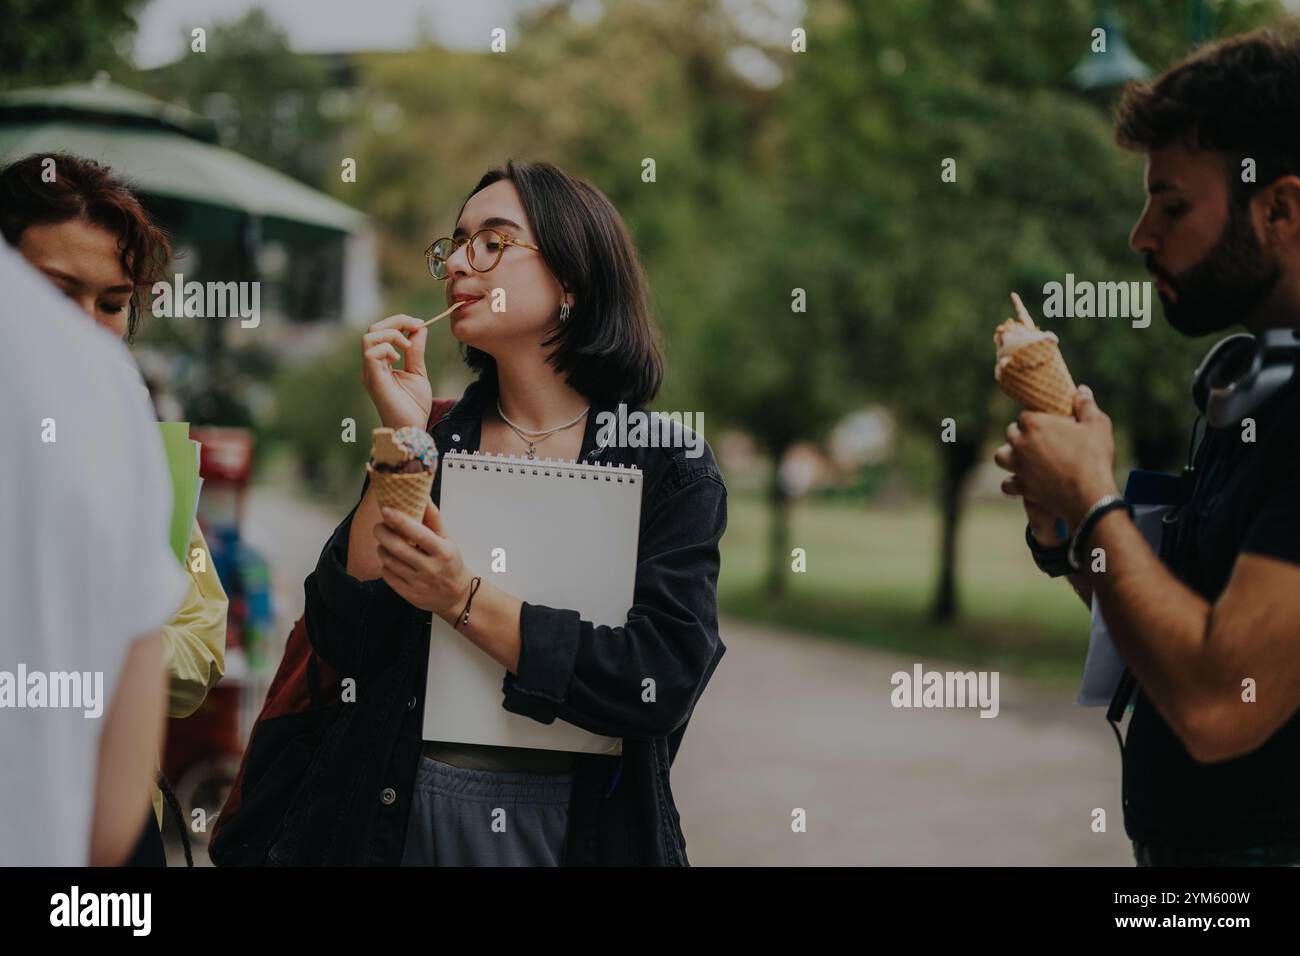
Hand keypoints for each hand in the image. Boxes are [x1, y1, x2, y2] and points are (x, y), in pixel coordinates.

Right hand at [360, 314, 432, 429]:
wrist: (412, 428)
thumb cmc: (413, 406)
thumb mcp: (418, 371)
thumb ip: (416, 350)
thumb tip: (420, 328)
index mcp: (380, 362)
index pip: (381, 331)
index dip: (400, 321)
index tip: (420, 324)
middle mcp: (371, 365)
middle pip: (373, 329)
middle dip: (396, 321)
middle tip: (416, 326)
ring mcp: (369, 371)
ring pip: (369, 337)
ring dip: (392, 334)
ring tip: (407, 345)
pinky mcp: (373, 379)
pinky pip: (371, 354)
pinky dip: (387, 349)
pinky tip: (399, 359)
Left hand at [374, 501, 473, 624]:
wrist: (455, 595)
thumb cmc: (449, 562)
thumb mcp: (447, 540)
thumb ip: (433, 519)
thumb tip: (423, 497)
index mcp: (443, 552)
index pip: (419, 534)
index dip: (401, 521)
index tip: (386, 510)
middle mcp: (431, 568)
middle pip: (398, 548)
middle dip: (383, 533)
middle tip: (379, 526)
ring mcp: (418, 583)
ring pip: (389, 561)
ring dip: (382, 548)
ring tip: (385, 543)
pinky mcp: (409, 594)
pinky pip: (387, 575)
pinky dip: (385, 564)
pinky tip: (391, 560)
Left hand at [993, 385, 1119, 529]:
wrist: (1090, 495)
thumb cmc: (1094, 457)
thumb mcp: (1097, 425)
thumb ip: (1086, 406)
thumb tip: (1082, 390)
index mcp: (1034, 423)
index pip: (1026, 415)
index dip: (1038, 420)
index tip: (1050, 426)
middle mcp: (1020, 443)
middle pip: (1011, 433)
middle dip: (1023, 434)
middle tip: (1040, 440)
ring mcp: (1018, 466)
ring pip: (1001, 456)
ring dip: (1010, 455)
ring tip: (1023, 457)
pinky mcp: (1021, 486)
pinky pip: (1007, 484)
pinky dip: (1013, 483)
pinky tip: (1023, 481)